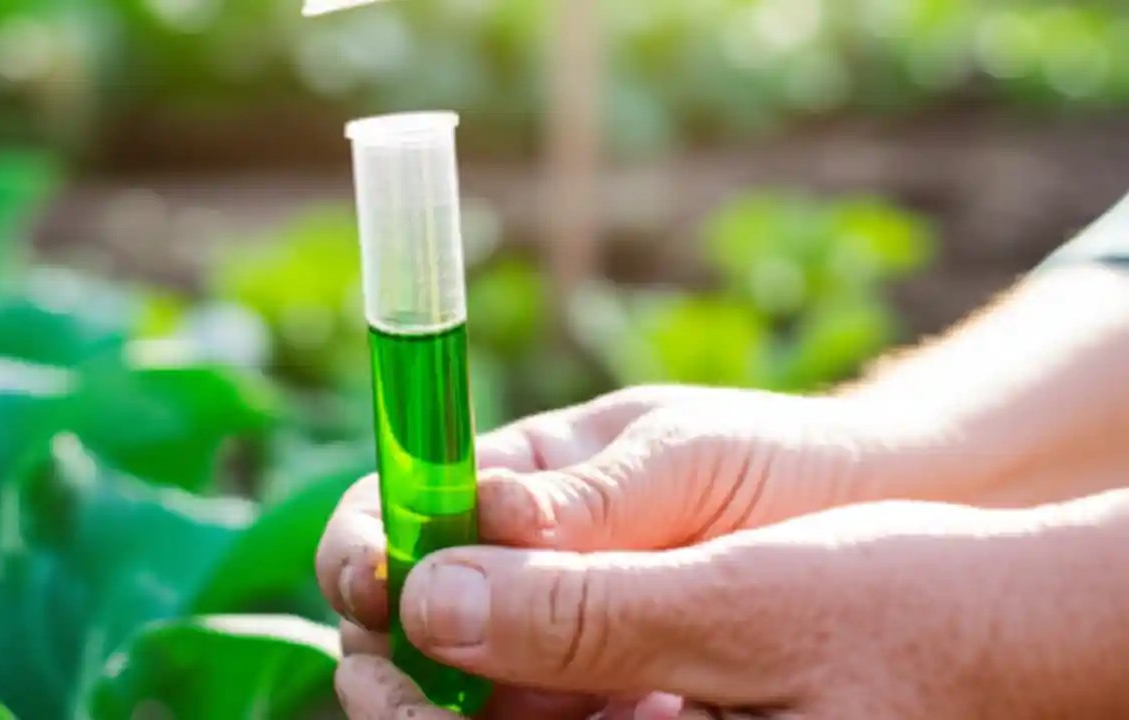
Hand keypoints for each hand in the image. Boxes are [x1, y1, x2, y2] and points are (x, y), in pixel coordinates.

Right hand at [317, 385, 988, 716]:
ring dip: (447, 709)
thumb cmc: (780, 459)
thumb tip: (471, 518)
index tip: (380, 586)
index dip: (366, 546)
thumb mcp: (684, 459)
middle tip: (413, 695)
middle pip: (407, 612)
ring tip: (487, 718)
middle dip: (391, 654)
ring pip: (459, 684)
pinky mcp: (604, 698)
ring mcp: (558, 636)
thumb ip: (586, 498)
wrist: (881, 516)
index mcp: (515, 478)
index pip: (397, 505)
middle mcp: (520, 561)